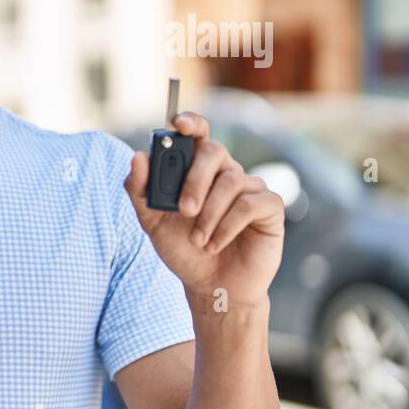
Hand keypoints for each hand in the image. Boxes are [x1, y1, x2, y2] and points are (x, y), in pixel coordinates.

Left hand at [124, 111, 284, 307]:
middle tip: (183, 210)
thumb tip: (138, 156)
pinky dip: (227, 226)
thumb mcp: (151, 223)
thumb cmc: (183, 251)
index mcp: (198, 171)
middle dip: (194, 180)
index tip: (178, 123)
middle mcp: (226, 173)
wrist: (211, 286)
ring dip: (209, 215)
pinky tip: (215, 245)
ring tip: (199, 240)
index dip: (191, 123)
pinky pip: (250, 203)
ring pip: (231, 181)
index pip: (198, 135)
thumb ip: (140, 191)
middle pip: (214, 151)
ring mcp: (250, 188)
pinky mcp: (270, 207)